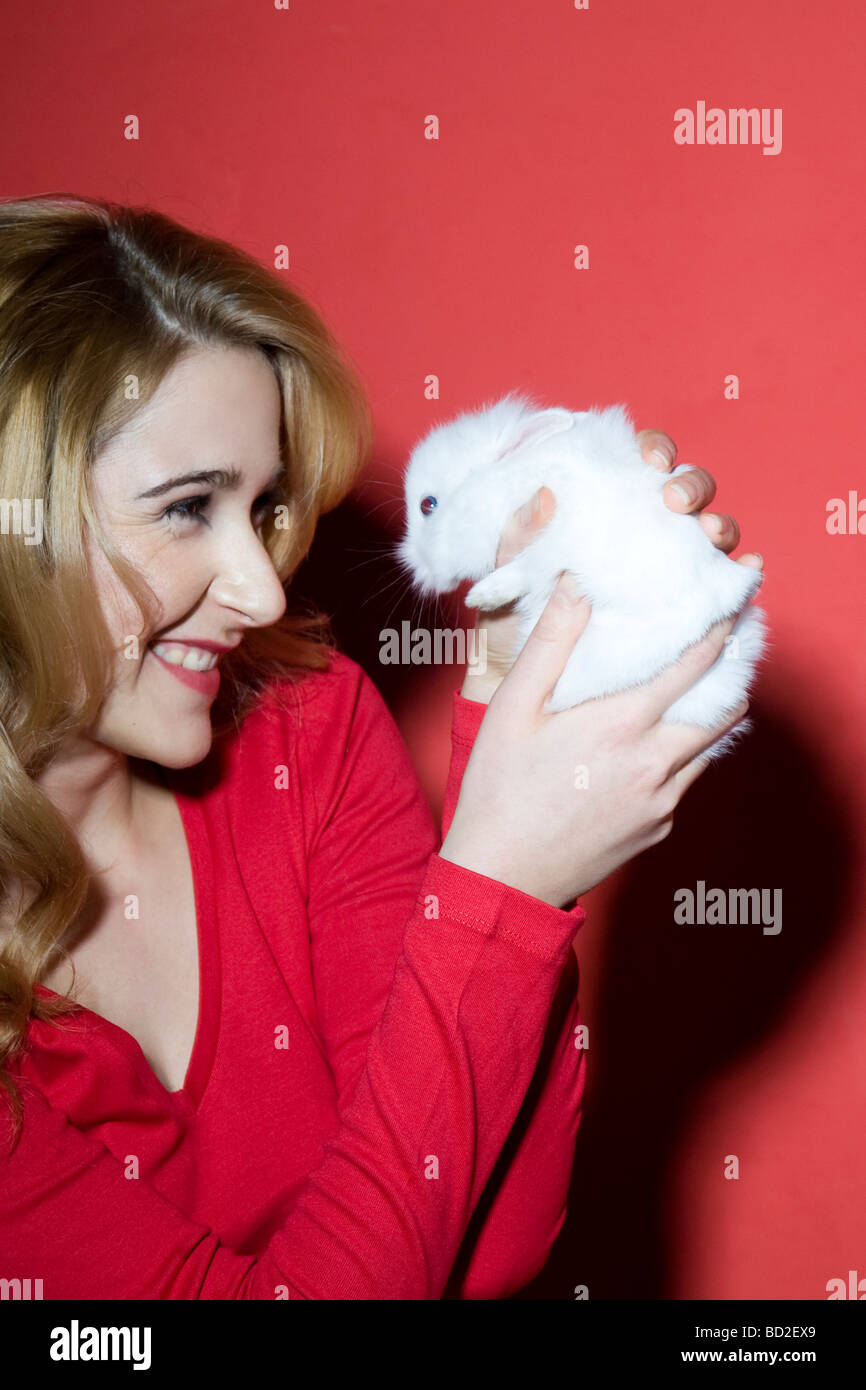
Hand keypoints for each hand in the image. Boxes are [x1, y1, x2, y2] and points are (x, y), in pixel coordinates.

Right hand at [441, 578, 749, 908]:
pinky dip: (680, 758)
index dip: (718, 630)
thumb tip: (575, 584)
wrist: (503, 878)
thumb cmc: (499, 789)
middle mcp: (655, 763)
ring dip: (708, 716)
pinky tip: (652, 747)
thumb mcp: (513, 706)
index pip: (694, 664)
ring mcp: (662, 801)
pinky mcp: (658, 828)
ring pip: (707, 748)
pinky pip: (683, 783)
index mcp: (622, 724)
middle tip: (725, 644)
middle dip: (729, 672)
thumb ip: (551, 641)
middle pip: (722, 708)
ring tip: (696, 690)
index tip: (728, 605)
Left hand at [460, 427, 763, 704]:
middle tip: (675, 502)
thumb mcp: (510, 578)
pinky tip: (746, 575)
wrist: (525, 683)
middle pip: (688, 492)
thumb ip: (520, 538)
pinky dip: (739, 578)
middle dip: (692, 486)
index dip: (656, 449)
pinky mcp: (688, 611)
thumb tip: (543, 497)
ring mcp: (672, 570)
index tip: (649, 459)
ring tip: (710, 537)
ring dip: (720, 527)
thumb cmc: (514, 620)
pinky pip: (721, 590)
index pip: (643, 463)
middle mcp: (648, 533)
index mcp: (610, 510)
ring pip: (713, 534)